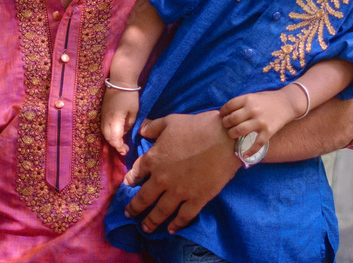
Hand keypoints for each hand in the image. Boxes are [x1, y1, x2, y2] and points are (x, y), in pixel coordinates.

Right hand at [101, 87, 139, 155]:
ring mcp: (102, 116)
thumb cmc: (129, 96)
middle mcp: (105, 120)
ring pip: (104, 133)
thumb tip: (124, 133)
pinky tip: (115, 135)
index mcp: (114, 120)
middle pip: (107, 137)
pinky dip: (108, 134)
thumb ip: (128, 125)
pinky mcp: (102, 113)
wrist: (119, 81)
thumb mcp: (133, 112)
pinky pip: (103, 127)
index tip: (125, 151)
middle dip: (115, 145)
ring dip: (111, 140)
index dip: (119, 147)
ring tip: (120, 144)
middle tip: (124, 150)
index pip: (114, 138)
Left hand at [123, 111, 240, 234]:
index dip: (131, 179)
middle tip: (128, 215)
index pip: (137, 172)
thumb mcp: (171, 121)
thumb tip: (141, 130)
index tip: (128, 185)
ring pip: (160, 212)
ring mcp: (179, 192)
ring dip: (150, 221)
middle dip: (134, 208)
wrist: (224, 139)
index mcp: (154, 159)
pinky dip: (176, 225)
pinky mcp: (197, 199)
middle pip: (144, 198)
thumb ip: (153, 127)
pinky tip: (171, 230)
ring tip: (145, 228)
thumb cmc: (197, 126)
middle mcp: (162, 179)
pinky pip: (183, 216)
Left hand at [220, 89, 297, 155]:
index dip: (223, 112)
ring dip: (232, 134)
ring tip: (232, 135)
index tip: (222, 116)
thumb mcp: (253, 96)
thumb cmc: (268, 99)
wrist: (287, 103)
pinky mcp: (268, 131)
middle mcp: (253, 110)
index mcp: (248, 99)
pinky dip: (250, 151)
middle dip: (226, 124)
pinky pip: (257, 144)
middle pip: (232, 119)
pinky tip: (245, 155)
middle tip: (226, 127)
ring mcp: (260, 121)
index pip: (229, 106)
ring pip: (240, 131)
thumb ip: (242, 103)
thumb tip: (226, 113)